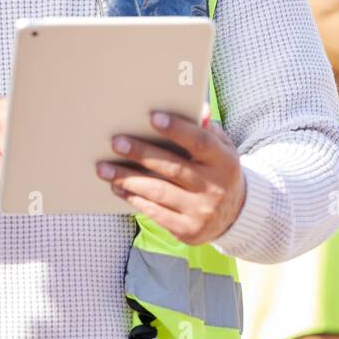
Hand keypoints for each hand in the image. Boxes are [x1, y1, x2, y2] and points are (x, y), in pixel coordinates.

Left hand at [99, 111, 245, 244]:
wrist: (233, 215)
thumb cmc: (218, 171)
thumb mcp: (222, 149)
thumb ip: (208, 130)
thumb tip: (200, 108)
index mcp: (225, 162)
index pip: (201, 143)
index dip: (178, 130)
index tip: (153, 117)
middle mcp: (215, 187)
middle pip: (174, 168)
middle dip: (142, 154)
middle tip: (116, 143)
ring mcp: (201, 211)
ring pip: (159, 192)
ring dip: (128, 179)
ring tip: (105, 169)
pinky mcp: (187, 230)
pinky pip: (155, 213)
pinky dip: (134, 199)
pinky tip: (118, 188)